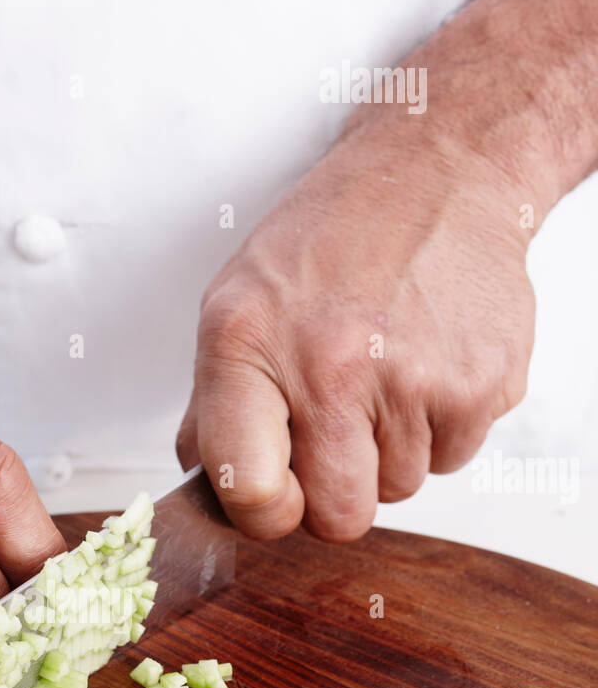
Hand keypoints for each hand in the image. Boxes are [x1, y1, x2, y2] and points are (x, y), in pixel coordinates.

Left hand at [178, 121, 535, 540]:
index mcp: (249, 347)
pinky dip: (440, 428)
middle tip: (338, 434)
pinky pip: (453, 459)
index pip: (251, 493)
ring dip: (390, 451)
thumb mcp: (237, 303)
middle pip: (340, 518)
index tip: (278, 496)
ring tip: (384, 374)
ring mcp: (414, 378)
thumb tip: (206, 483)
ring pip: (400, 489)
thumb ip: (213, 405)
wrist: (438, 170)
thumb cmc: (331, 240)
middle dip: (337, 492)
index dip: (266, 514)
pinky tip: (426, 364)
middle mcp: (331, 365)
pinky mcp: (481, 383)